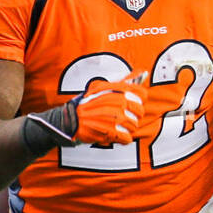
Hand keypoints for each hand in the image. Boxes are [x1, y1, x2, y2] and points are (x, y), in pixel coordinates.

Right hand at [23, 71, 148, 153]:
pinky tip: (116, 135)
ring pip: (134, 124)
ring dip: (128, 128)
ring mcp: (111, 117)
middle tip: (125, 117)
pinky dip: (123, 139)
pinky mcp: (108, 132)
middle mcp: (113, 101)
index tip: (134, 102)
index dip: (140, 99)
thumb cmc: (88, 104)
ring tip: (119, 127)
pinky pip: (127, 137)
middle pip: (139, 110)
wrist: (69, 120)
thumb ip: (124, 81)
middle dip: (135, 115)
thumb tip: (143, 73)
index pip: (140, 92)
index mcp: (113, 89)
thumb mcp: (103, 88)